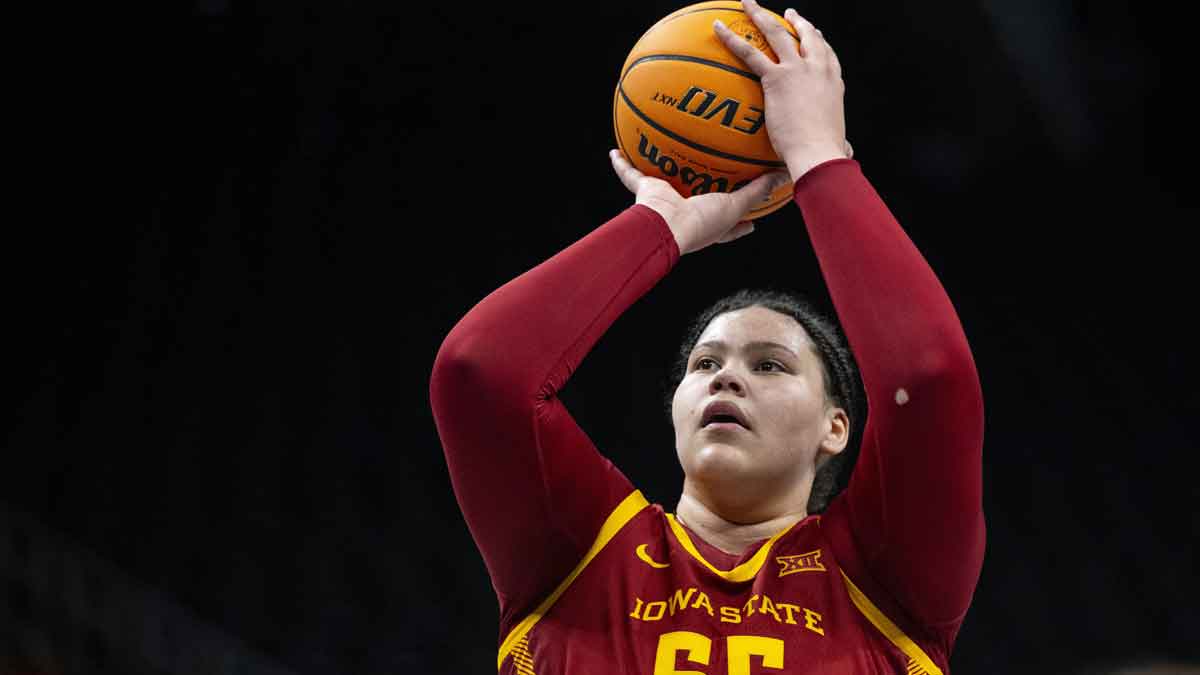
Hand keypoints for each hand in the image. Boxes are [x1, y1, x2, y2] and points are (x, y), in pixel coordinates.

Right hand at [610, 149, 789, 255]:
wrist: (666, 226)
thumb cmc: (701, 223)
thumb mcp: (735, 206)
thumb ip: (758, 191)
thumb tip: (783, 175)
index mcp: (708, 224)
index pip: (729, 222)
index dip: (742, 219)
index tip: (754, 214)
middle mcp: (686, 213)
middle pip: (695, 197)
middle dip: (701, 188)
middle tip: (712, 172)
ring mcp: (664, 202)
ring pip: (663, 182)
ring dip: (660, 169)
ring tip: (664, 149)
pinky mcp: (645, 191)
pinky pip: (630, 174)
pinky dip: (622, 163)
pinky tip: (616, 149)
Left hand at [713, 0, 850, 178]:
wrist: (818, 153)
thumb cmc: (826, 156)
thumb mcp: (837, 144)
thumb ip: (838, 143)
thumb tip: (845, 152)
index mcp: (834, 84)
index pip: (827, 55)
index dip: (819, 42)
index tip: (814, 34)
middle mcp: (818, 70)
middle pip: (807, 36)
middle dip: (797, 22)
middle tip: (788, 14)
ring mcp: (798, 70)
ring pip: (776, 34)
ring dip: (760, 15)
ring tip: (747, 4)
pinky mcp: (777, 78)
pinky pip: (750, 53)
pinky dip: (732, 39)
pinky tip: (718, 28)